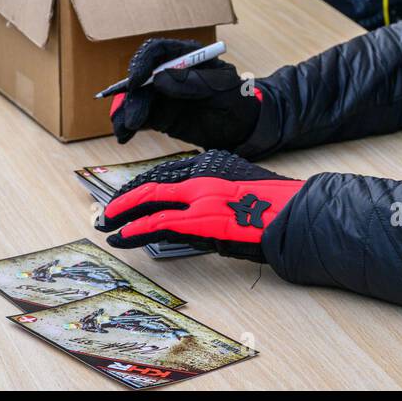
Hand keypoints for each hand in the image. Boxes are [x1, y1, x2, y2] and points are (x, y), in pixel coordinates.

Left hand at [98, 149, 301, 260]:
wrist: (294, 216)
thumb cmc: (277, 208)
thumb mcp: (242, 188)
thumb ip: (216, 192)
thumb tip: (195, 211)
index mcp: (214, 162)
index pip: (167, 172)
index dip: (142, 186)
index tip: (128, 197)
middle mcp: (203, 173)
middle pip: (153, 183)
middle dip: (126, 199)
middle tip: (109, 212)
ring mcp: (200, 196)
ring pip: (149, 201)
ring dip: (124, 216)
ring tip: (107, 226)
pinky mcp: (200, 219)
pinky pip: (158, 224)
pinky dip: (135, 230)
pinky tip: (122, 237)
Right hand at [109, 38, 261, 147]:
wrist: (243, 128)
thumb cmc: (238, 100)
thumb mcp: (225, 88)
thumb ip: (196, 82)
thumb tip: (160, 80)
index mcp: (186, 56)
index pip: (157, 51)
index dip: (142, 62)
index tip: (136, 82)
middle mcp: (169, 72)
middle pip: (141, 77)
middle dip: (134, 97)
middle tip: (134, 119)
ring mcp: (162, 95)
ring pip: (136, 99)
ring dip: (126, 112)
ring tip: (125, 131)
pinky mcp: (159, 115)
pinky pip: (139, 117)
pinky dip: (127, 126)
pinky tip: (123, 136)